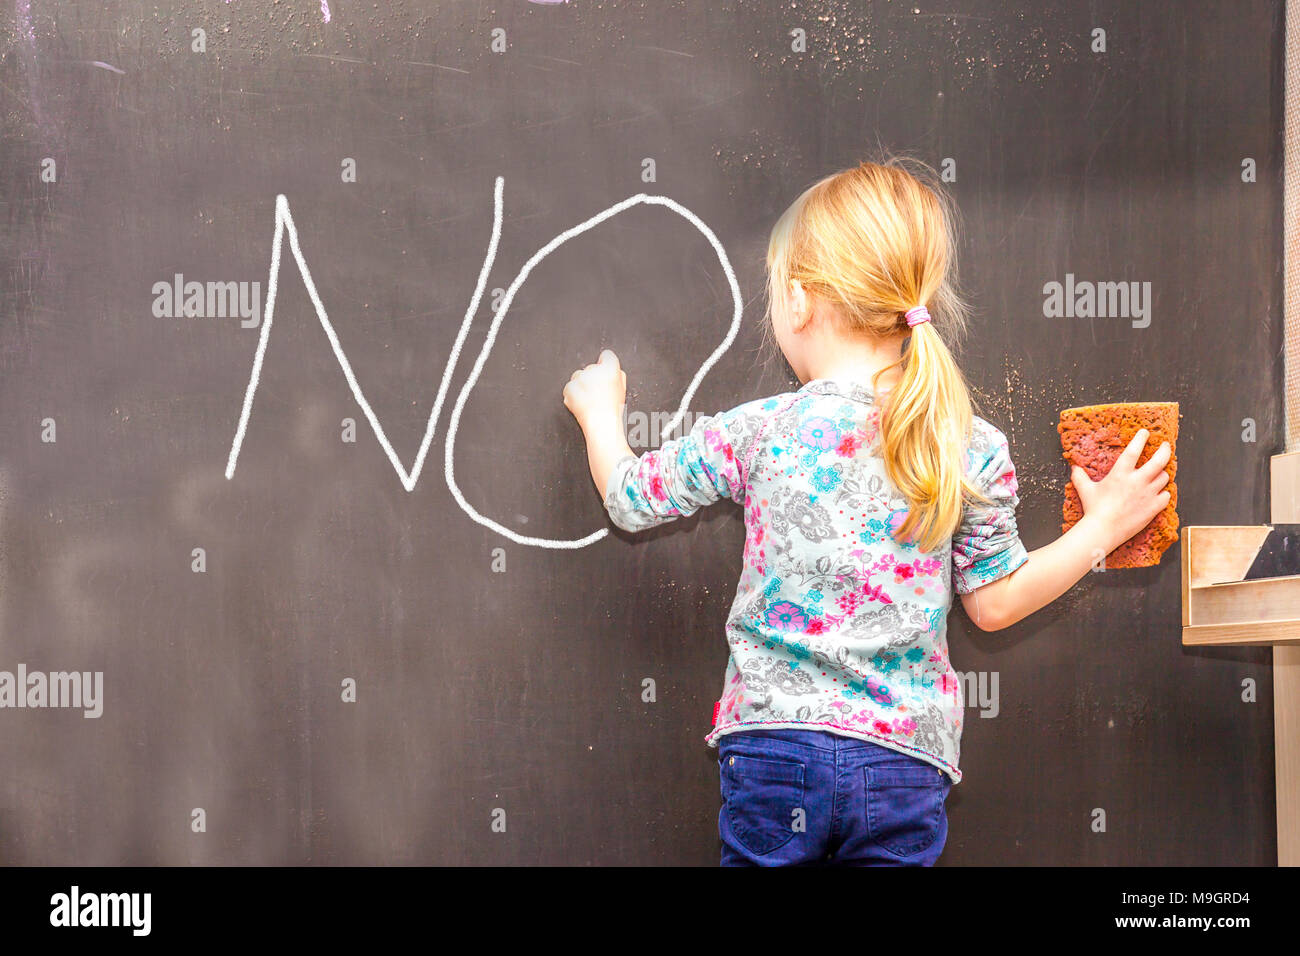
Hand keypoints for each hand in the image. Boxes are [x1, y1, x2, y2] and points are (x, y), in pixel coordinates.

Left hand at [563, 349, 626, 431]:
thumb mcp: (622, 389)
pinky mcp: (569, 388)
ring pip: (578, 377)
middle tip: (598, 394)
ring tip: (590, 401)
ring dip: (581, 386)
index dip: (606, 364)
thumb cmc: (613, 410)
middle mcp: (595, 370)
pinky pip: (569, 388)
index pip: (607, 355)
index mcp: (611, 369)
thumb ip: (617, 374)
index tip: (604, 372)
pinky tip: (582, 404)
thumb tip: (607, 366)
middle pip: (591, 368)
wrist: (601, 425)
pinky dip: (572, 396)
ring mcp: (580, 378)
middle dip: (592, 378)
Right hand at [1071, 427, 1171, 550]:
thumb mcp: (1085, 490)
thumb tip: (1074, 468)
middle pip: (1159, 460)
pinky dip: (1164, 493)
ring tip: (1160, 472)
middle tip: (1165, 446)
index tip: (1145, 433)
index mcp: (1120, 473)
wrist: (1103, 530)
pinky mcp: (1153, 507)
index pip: (1134, 450)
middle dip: (1165, 450)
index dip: (1141, 438)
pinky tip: (1159, 493)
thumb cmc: (1094, 510)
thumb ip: (1080, 476)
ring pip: (1164, 477)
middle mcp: (1137, 481)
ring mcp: (1148, 494)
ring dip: (1162, 473)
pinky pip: (1166, 495)